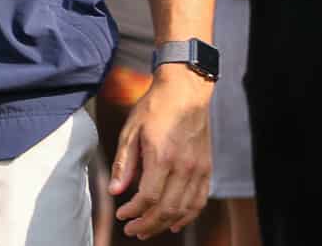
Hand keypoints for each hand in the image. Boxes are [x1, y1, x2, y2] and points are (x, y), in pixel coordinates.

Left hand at [107, 66, 213, 238]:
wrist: (185, 90)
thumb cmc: (155, 107)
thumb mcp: (131, 130)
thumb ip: (123, 163)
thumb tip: (114, 190)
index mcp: (162, 156)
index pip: (148, 198)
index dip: (133, 212)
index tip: (121, 215)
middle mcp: (183, 166)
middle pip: (167, 209)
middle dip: (147, 225)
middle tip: (132, 230)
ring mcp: (198, 169)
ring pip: (184, 209)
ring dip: (165, 225)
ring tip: (148, 230)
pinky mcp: (206, 168)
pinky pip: (200, 200)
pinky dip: (188, 216)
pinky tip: (175, 223)